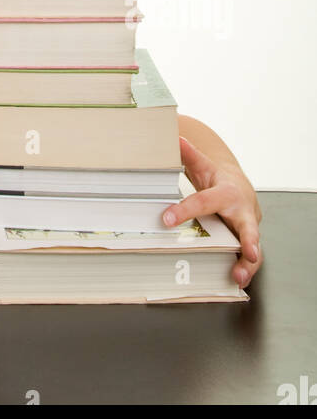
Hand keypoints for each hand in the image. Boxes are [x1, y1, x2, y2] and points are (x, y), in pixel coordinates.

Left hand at [162, 135, 262, 288]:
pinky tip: (237, 281)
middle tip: (248, 251)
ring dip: (248, 263)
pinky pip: (250, 259)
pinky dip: (246, 270)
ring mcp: (248, 229)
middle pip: (247, 226)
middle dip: (249, 240)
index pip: (203, 201)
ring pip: (253, 247)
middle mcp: (242, 212)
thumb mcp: (204, 166)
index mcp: (226, 192)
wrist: (240, 188)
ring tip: (238, 277)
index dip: (185, 210)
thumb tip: (175, 137)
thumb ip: (189, 154)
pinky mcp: (248, 243)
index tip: (166, 219)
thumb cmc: (218, 180)